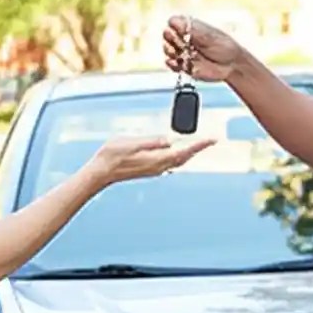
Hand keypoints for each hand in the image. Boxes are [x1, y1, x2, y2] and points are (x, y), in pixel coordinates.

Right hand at [86, 136, 215, 185]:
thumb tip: (169, 140)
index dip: (199, 145)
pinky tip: (178, 152)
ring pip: (178, 161)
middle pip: (184, 158)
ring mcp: (154, 169)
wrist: (101, 172)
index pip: (184, 151)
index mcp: (157, 159)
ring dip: (189, 153)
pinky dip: (179, 155)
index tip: (212, 139)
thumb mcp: (131, 143)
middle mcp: (158, 167)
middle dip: (198, 149)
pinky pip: (170, 162)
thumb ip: (151, 142)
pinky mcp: (149, 169)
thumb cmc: (112, 156)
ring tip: (199, 145)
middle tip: (211, 140)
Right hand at [162, 15, 242, 81]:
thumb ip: (193, 30)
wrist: (232, 66)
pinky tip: (181, 64)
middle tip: (183, 44)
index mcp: (191, 27)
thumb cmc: (224, 47)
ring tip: (182, 55)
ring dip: (171, 52)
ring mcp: (183, 52)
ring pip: (167, 50)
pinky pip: (171, 64)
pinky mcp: (183, 66)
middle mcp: (184, 38)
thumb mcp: (211, 36)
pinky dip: (173, 64)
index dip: (174, 27)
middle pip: (167, 35)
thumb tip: (173, 20)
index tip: (182, 32)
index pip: (174, 22)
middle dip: (172, 39)